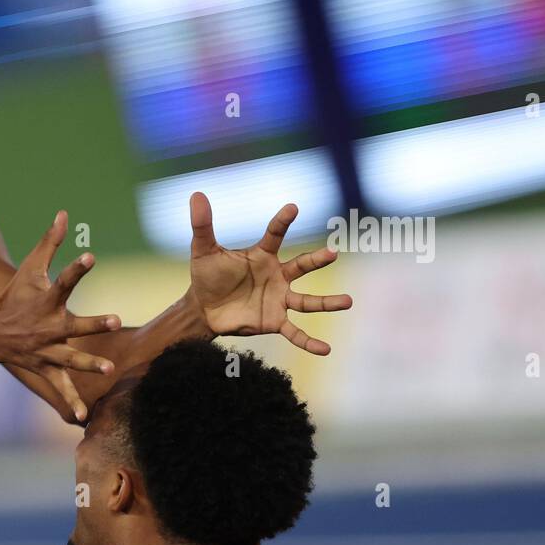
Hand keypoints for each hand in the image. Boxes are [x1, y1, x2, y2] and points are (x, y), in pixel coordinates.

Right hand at [0, 211, 120, 418]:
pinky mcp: (44, 367)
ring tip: (108, 369)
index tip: (90, 256)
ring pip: (70, 359)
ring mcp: (45, 350)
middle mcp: (47, 327)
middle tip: (116, 319)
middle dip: (94, 323)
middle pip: (74, 325)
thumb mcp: (30, 268)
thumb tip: (63, 212)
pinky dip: (69, 402)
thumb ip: (49, 242)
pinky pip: (59, 387)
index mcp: (46, 302)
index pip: (63, 280)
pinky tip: (82, 417)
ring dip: (88, 365)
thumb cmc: (12, 297)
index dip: (76, 268)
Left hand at [186, 192, 350, 354]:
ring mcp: (278, 299)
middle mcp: (277, 276)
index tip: (292, 208)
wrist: (202, 309)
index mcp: (262, 255)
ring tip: (348, 301)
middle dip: (317, 260)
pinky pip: (295, 332)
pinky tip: (325, 350)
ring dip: (327, 303)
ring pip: (307, 300)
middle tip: (333, 253)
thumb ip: (202, 224)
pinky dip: (309, 342)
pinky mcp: (274, 321)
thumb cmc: (206, 276)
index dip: (282, 221)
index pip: (275, 235)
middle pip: (301, 266)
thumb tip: (196, 194)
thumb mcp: (202, 250)